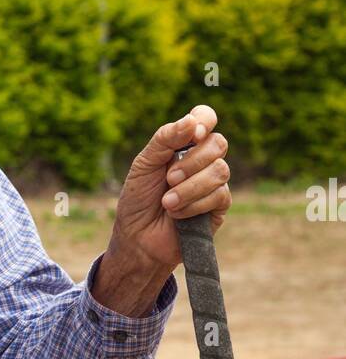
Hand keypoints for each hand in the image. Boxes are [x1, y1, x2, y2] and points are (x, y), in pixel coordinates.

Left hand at [108, 104, 231, 277]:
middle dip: (193, 161)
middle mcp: (202, 160)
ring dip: (190, 187)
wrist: (138, 239)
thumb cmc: (139, 201)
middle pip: (218, 143)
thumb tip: (192, 121)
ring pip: (220, 170)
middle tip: (169, 179)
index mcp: (183, 144)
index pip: (205, 118)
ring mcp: (213, 183)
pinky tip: (177, 215)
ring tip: (167, 202)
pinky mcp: (219, 207)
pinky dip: (194, 204)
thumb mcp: (144, 164)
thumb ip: (165, 139)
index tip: (193, 134)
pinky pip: (219, 195)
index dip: (204, 121)